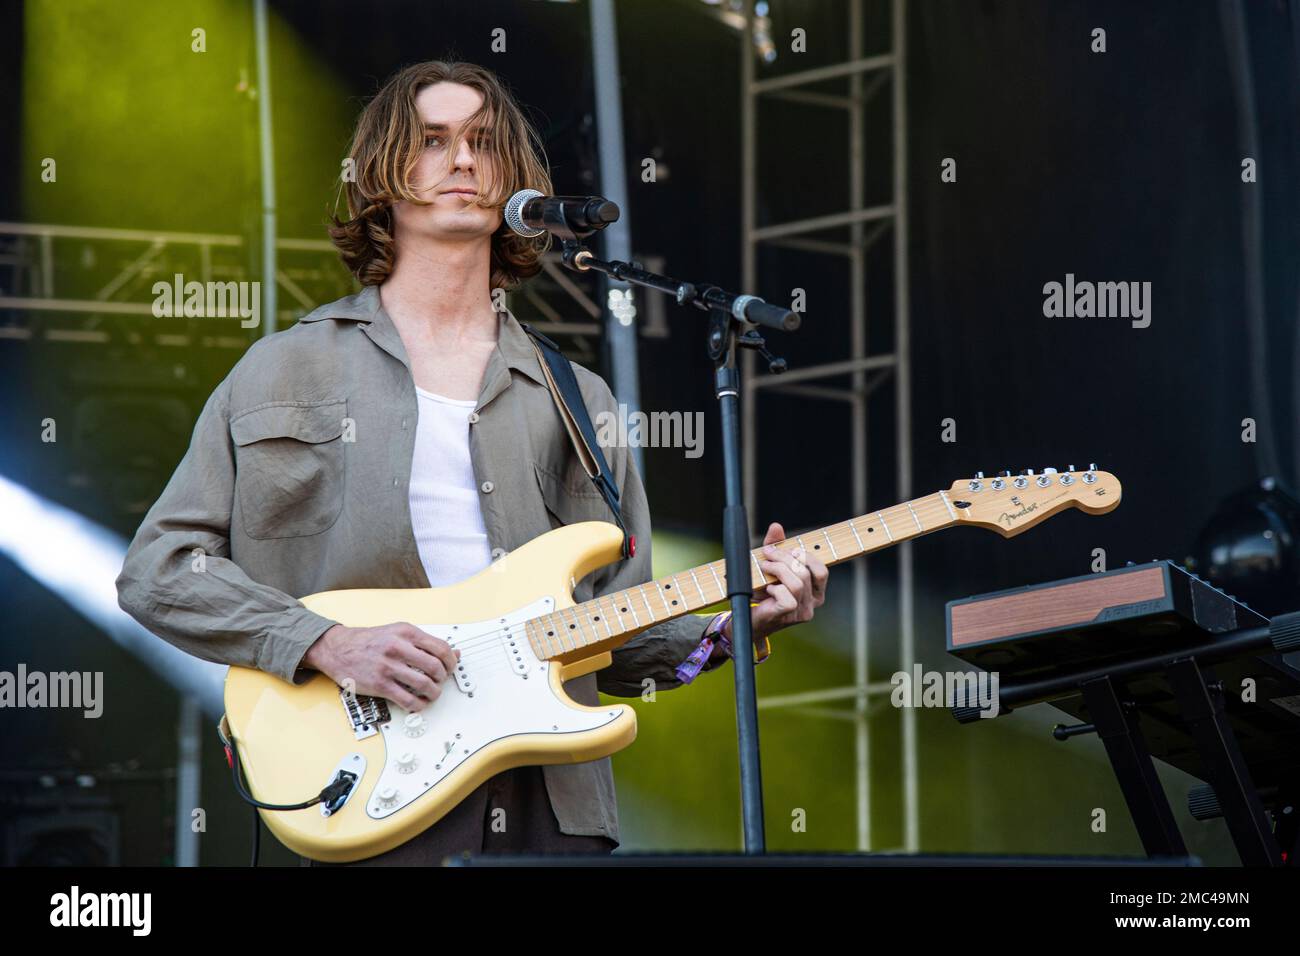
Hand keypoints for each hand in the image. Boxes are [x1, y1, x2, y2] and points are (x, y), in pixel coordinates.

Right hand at [303, 622, 460, 711]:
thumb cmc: (369, 641)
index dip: (451, 661)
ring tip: (432, 693)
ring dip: (434, 693)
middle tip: (440, 680)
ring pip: (424, 685)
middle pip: (435, 667)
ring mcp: (388, 667)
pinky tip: (418, 702)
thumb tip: (454, 653)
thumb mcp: (398, 632)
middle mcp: (398, 647)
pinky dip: (418, 704)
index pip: (441, 648)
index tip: (451, 667)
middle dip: (443, 677)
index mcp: (406, 632)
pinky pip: (407, 699)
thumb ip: (425, 642)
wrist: (338, 648)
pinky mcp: (380, 684)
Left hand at [727, 522, 828, 643]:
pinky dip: (775, 589)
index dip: (806, 557)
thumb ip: (776, 546)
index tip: (789, 550)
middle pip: (805, 573)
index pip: (822, 571)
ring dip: (778, 570)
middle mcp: (812, 604)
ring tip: (764, 566)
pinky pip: (788, 598)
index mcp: (815, 592)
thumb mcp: (770, 566)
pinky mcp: (788, 616)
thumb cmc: (761, 593)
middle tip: (767, 553)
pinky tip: (767, 589)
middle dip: (784, 558)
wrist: (747, 618)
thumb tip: (776, 526)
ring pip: (798, 584)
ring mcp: (801, 612)